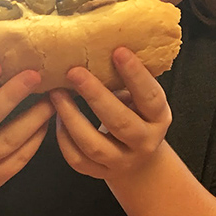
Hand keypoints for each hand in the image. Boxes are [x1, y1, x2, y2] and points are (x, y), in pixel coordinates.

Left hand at [49, 47, 171, 182]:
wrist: (140, 161)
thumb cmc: (137, 116)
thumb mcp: (141, 100)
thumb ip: (128, 81)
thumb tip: (103, 42)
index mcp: (159, 117)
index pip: (149, 97)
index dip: (135, 75)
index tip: (117, 51)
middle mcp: (144, 142)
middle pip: (119, 122)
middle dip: (95, 96)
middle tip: (74, 72)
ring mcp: (122, 161)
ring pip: (93, 145)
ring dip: (71, 117)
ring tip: (56, 94)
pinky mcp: (101, 174)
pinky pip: (78, 160)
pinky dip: (64, 139)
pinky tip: (56, 118)